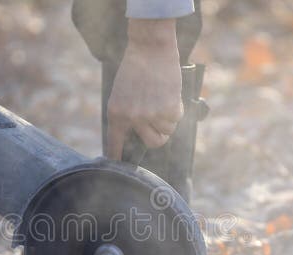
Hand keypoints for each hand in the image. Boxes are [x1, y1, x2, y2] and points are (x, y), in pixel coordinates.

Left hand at [106, 19, 182, 160]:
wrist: (150, 48)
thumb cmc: (135, 68)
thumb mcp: (121, 94)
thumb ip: (125, 115)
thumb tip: (135, 136)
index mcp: (116, 114)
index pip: (116, 144)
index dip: (118, 158)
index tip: (119, 170)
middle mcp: (132, 118)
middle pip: (151, 143)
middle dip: (157, 135)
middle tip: (158, 121)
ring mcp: (151, 115)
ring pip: (166, 131)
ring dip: (167, 119)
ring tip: (161, 99)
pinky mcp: (168, 109)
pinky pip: (176, 120)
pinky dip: (176, 109)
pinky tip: (168, 94)